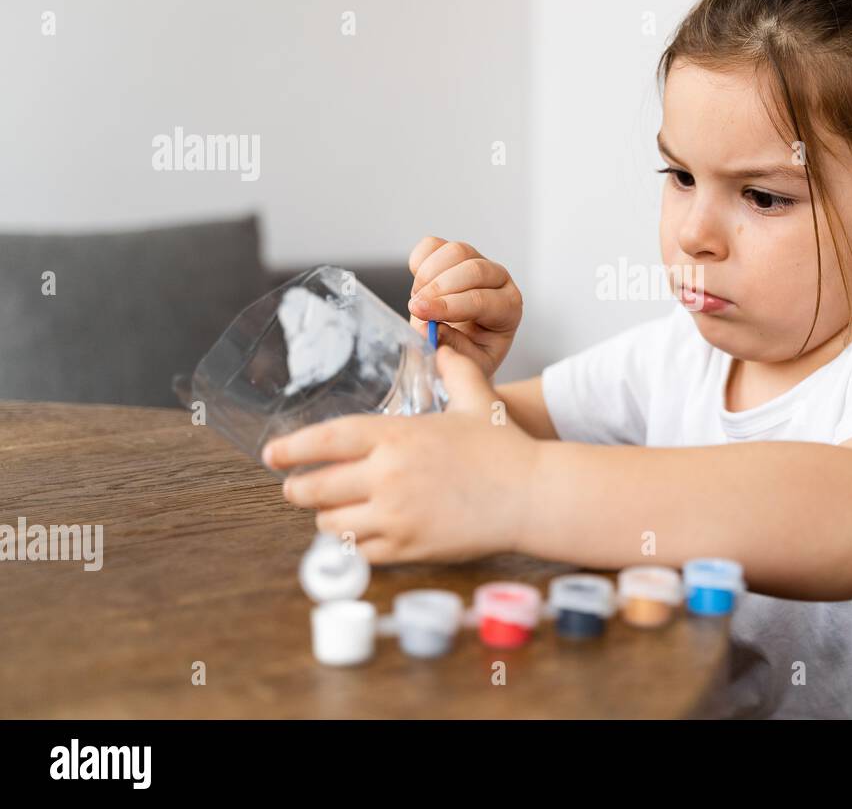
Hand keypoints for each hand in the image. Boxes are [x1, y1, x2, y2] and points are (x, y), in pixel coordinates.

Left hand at [263, 345, 537, 564]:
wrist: (534, 495)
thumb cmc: (507, 449)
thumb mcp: (479, 400)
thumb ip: (455, 371)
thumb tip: (444, 346)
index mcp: (397, 436)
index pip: (326, 441)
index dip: (292, 449)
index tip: (273, 454)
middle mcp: (388, 475)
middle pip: (316, 488)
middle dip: (298, 488)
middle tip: (295, 487)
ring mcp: (396, 514)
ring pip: (332, 523)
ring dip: (326, 517)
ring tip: (331, 511)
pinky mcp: (408, 546)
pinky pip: (360, 550)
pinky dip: (354, 543)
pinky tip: (360, 534)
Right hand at [406, 237, 522, 379]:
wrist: (462, 342)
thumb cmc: (471, 352)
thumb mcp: (467, 363)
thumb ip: (453, 349)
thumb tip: (430, 330)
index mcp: (509, 308)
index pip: (482, 300)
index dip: (450, 306)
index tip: (424, 316)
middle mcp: (499, 280)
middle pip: (473, 269)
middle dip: (438, 288)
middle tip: (415, 308)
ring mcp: (478, 261)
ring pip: (455, 252)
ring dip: (428, 275)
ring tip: (417, 301)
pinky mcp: (455, 254)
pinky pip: (434, 245)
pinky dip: (419, 261)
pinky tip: (418, 285)